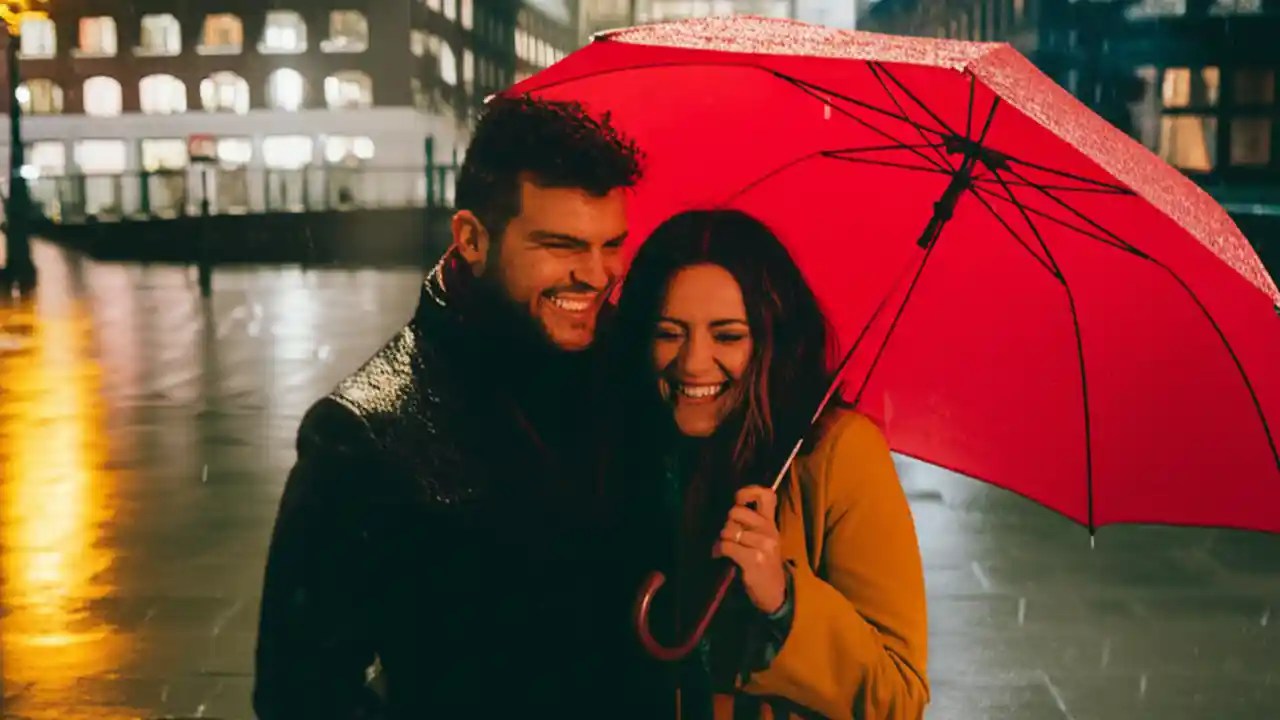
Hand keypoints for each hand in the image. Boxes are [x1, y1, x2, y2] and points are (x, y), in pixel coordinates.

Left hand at [712, 485, 786, 614]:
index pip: (766, 495)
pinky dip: (719, 550)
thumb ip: (751, 523)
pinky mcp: (754, 559)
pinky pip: (726, 545)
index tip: (739, 500)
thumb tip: (728, 510)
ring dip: (722, 539)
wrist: (774, 592)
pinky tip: (720, 555)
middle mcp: (769, 531)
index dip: (748, 491)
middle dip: (727, 523)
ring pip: (728, 530)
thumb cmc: (763, 563)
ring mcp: (763, 545)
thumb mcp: (763, 539)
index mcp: (771, 523)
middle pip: (736, 511)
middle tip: (729, 535)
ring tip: (725, 548)